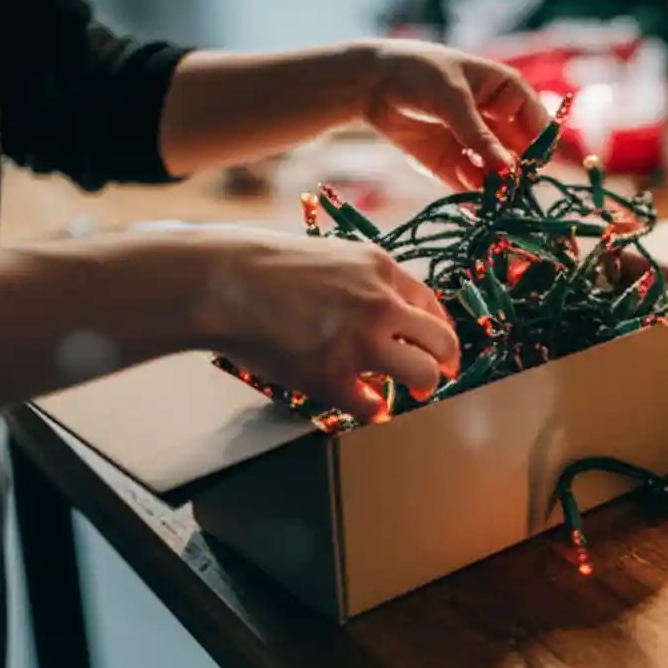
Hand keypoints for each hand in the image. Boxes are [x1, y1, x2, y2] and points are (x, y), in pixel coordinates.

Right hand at [196, 228, 458, 420]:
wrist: (223, 281)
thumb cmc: (267, 268)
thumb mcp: (333, 256)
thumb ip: (366, 282)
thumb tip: (391, 311)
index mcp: (380, 269)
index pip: (432, 305)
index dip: (437, 330)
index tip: (437, 345)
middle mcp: (380, 303)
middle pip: (441, 341)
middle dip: (444, 362)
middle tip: (435, 376)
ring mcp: (359, 340)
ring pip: (422, 374)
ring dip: (421, 387)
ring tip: (411, 393)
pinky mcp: (333, 374)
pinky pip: (373, 407)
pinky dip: (375, 411)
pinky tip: (369, 408)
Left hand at [359, 40, 550, 190]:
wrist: (372, 83)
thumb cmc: (418, 74)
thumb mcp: (451, 100)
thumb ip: (479, 136)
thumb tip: (508, 169)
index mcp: (508, 94)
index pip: (538, 125)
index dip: (539, 148)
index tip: (531, 169)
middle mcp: (497, 123)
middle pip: (519, 156)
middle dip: (515, 176)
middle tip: (508, 192)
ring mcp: (476, 146)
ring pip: (496, 175)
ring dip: (494, 190)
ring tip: (487, 200)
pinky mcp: (452, 165)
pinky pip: (470, 186)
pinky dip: (472, 197)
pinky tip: (473, 207)